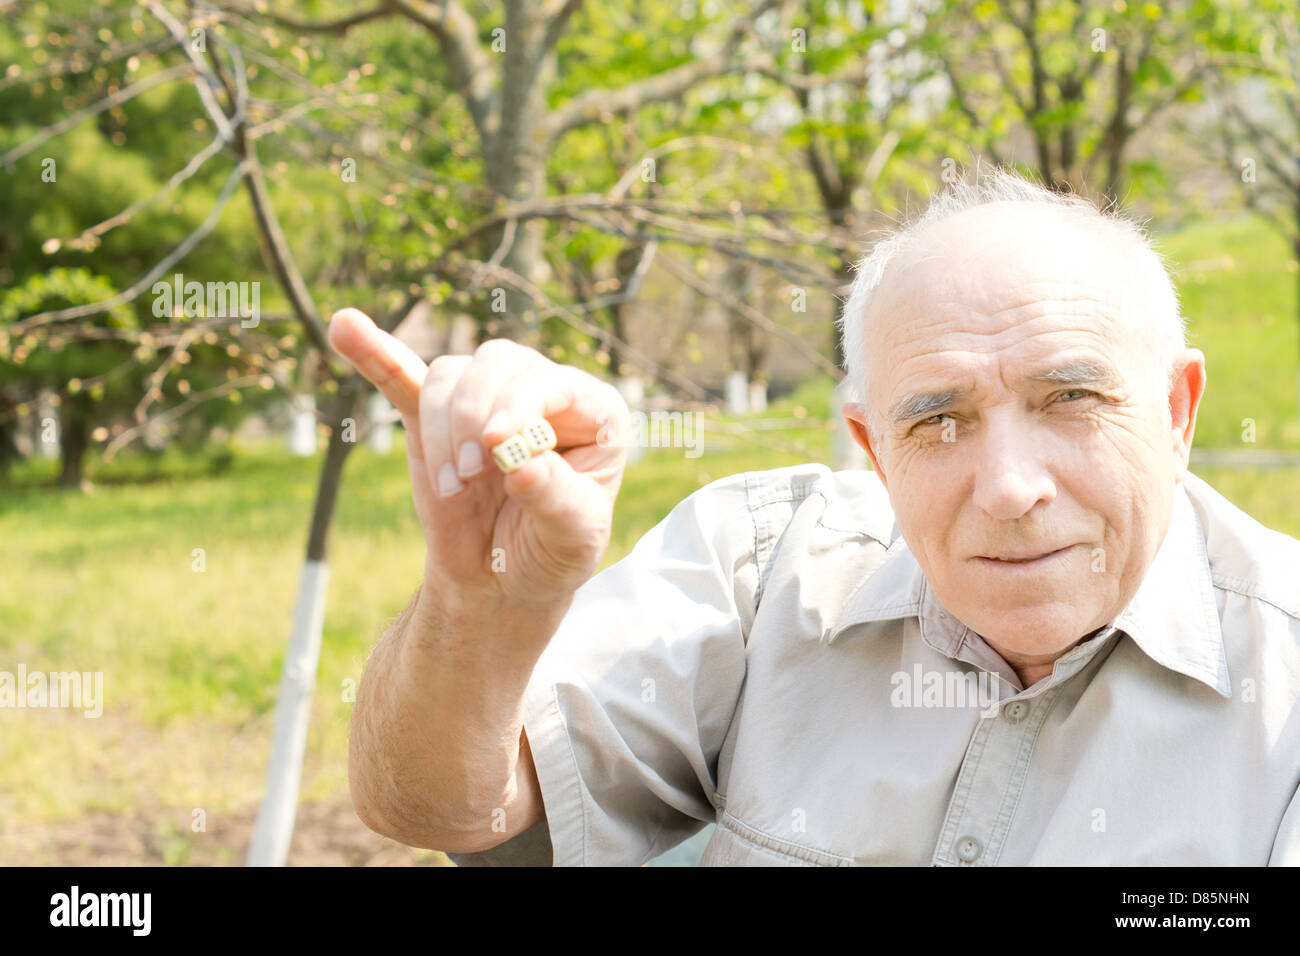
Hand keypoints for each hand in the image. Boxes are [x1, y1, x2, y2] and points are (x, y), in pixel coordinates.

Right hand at [328, 308, 630, 610]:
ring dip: (441, 429)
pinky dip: (374, 354)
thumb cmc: (550, 553)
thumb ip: (553, 498)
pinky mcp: (434, 417)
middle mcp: (541, 390)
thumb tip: (520, 463)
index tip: (496, 449)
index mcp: (591, 410)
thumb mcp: (571, 538)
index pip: (549, 382)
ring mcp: (485, 399)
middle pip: (497, 364)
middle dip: (472, 416)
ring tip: (452, 489)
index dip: (517, 406)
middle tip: (468, 477)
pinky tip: (346, 326)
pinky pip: (402, 376)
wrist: (500, 583)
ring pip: (450, 377)